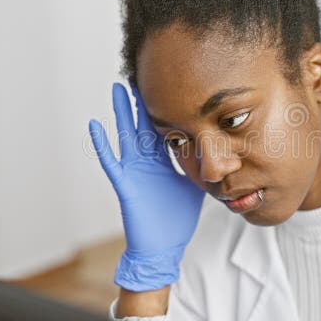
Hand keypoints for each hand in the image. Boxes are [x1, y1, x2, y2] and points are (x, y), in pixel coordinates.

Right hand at [89, 81, 205, 291]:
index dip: (166, 107)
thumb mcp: (196, 186)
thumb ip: (204, 168)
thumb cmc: (177, 218)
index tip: (169, 84)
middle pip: (144, 124)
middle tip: (142, 73)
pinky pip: (111, 161)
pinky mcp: (125, 184)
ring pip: (127, 135)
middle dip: (143, 101)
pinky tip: (94, 125)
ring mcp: (134, 170)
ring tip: (118, 87)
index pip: (165, 127)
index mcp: (164, 161)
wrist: (163, 247)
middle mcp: (148, 161)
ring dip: (122, 112)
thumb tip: (226, 153)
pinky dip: (102, 144)